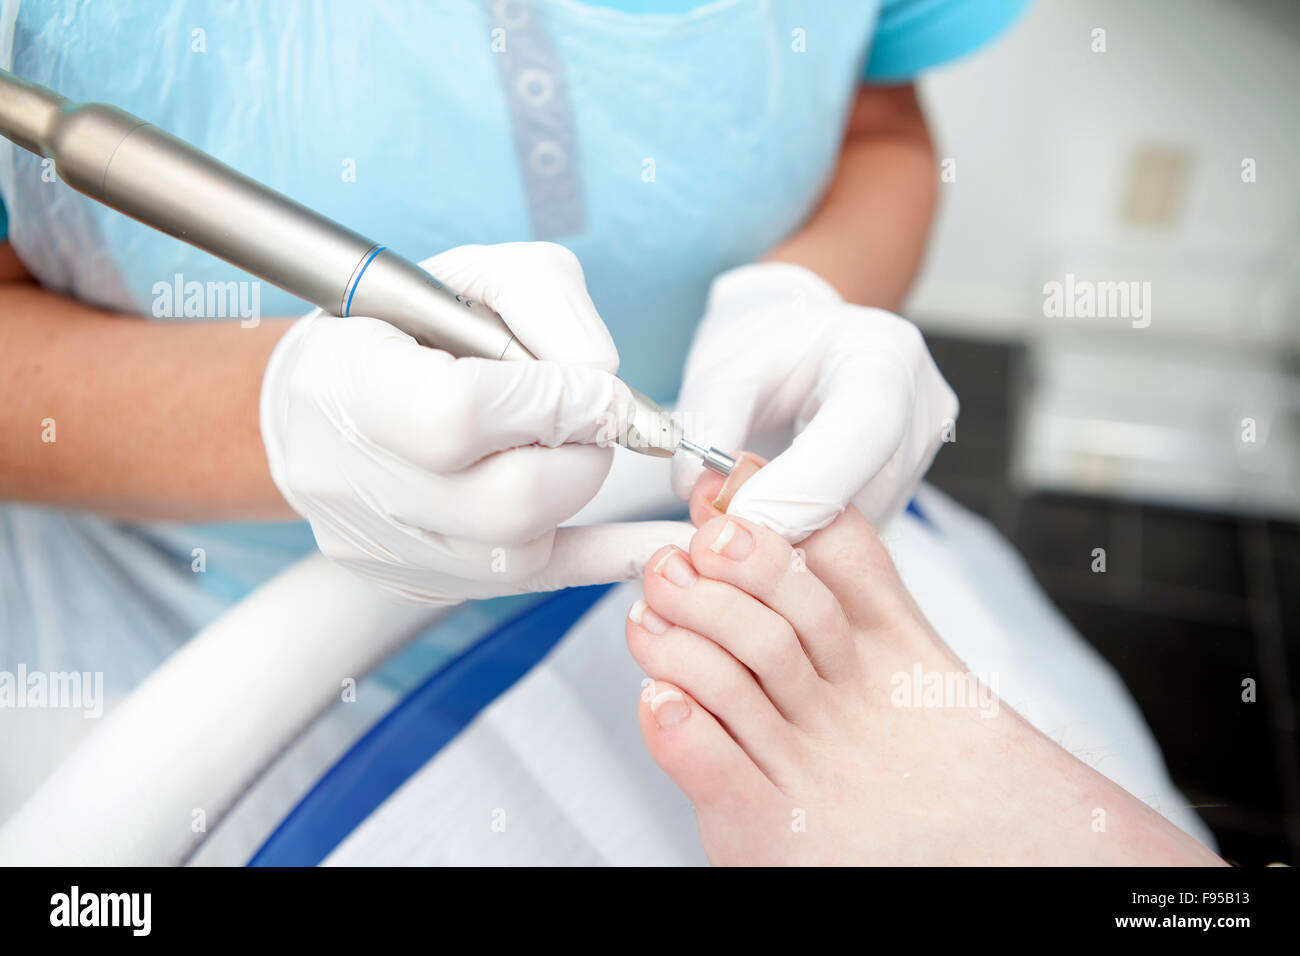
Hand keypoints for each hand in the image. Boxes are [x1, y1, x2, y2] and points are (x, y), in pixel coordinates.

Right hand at [261, 241, 683, 603]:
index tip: (593, 386)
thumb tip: (602, 374)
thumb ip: (545, 297)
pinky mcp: (421, 582)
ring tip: (562, 446)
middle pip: (509, 501)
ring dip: (574, 492)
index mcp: (346, 383)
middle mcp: (351, 481)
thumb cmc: (404, 328)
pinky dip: (604, 558)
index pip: (458, 417)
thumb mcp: (469, 273)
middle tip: (590, 417)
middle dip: (581, 454)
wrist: (321, 403)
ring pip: (524, 552)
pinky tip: (653, 543)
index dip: (550, 403)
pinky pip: (534, 584)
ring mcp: (384, 547)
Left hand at [672, 262, 957, 539]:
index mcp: (885, 355)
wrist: (803, 339)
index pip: (861, 435)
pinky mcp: (906, 491)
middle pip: (864, 492)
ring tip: (744, 503)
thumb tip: (693, 488)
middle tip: (721, 521)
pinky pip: (858, 533)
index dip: (799, 489)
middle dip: (787, 519)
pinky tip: (775, 509)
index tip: (737, 519)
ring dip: (796, 532)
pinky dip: (809, 532)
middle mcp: (921, 407)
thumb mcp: (726, 362)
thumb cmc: (768, 342)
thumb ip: (708, 419)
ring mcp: (921, 455)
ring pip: (861, 527)